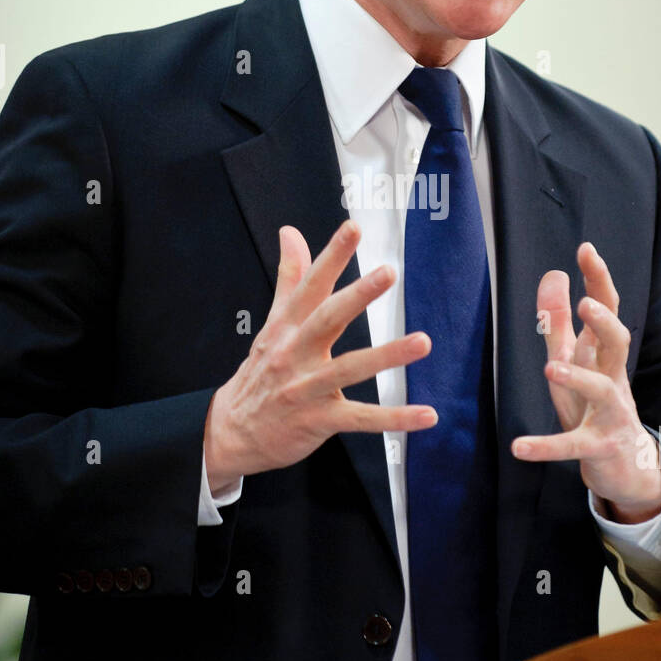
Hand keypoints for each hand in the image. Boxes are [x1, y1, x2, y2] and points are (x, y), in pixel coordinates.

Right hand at [203, 219, 435, 492]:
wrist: (232, 431)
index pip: (311, 285)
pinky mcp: (319, 420)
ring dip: (387, 355)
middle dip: (357, 296)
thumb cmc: (261, 373)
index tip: (352, 229)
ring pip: (349, 368)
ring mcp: (306, 388)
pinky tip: (427, 414)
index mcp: (287, 327)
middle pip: (327, 319)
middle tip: (388, 272)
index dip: (331, 256)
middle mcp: (295, 353)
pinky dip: (394, 418)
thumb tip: (291, 232)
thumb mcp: (273, 324)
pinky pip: (361, 419)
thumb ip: (290, 277)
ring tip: (423, 341)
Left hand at [511, 241, 660, 523]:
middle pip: (618, 343)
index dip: (598, 279)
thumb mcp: (572, 360)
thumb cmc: (593, 405)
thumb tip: (553, 273)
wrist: (626, 464)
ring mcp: (610, 413)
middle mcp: (613, 378)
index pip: (607, 309)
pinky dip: (546, 447)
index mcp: (603, 354)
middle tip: (587, 305)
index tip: (586, 249)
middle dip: (605, 323)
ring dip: (578, 378)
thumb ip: (558, 321)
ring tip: (550, 368)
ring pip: (602, 390)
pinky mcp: (598, 446)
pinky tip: (519, 447)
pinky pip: (571, 446)